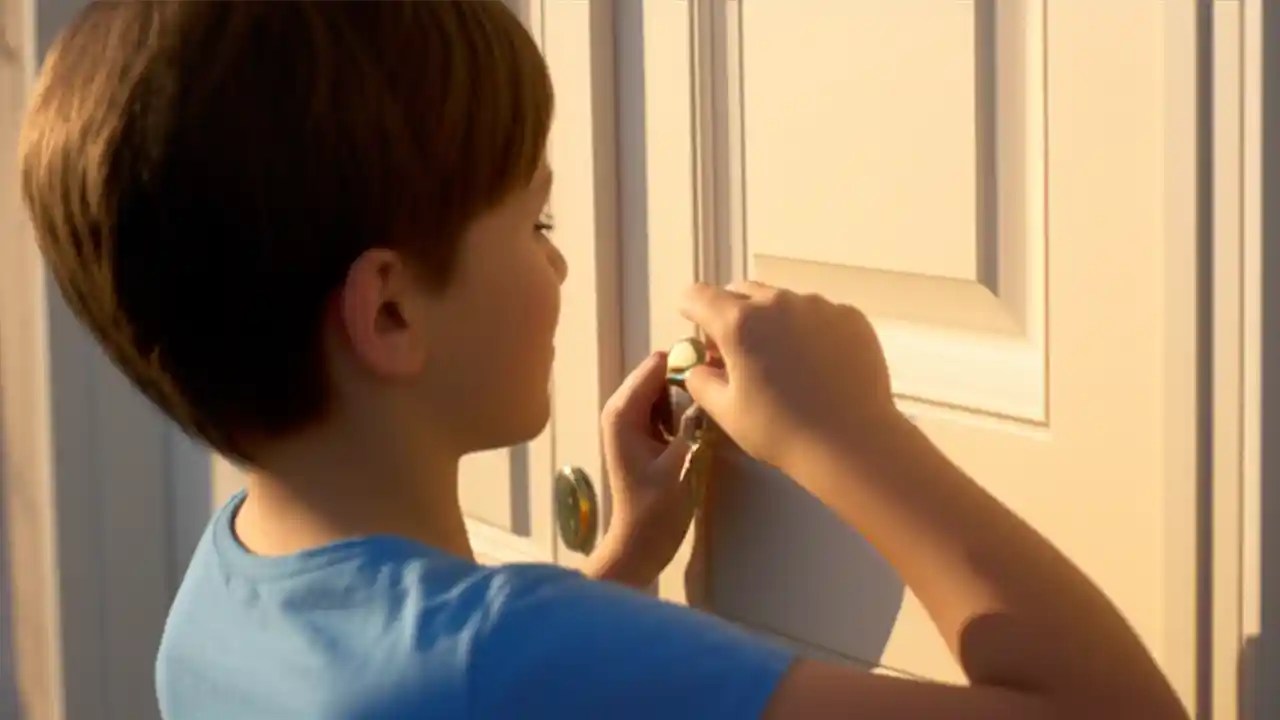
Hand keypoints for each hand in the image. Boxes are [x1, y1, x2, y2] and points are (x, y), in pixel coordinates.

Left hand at [586, 352, 695, 588]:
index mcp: (623, 414)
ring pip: (662, 388)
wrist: (640, 543)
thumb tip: (706, 390)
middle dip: (686, 378)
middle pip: (658, 372)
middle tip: (718, 392)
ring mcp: (629, 420)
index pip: (655, 366)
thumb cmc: (656, 510)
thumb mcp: (678, 465)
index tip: (716, 373)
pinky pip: (663, 405)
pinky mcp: (640, 431)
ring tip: (710, 409)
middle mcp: (620, 409)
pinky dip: (680, 409)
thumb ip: (690, 424)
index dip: (685, 363)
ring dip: (685, 395)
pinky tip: (697, 425)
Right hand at [678, 281, 900, 476]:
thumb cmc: (781, 431)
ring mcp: (818, 305)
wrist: (853, 442)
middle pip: (742, 293)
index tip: (695, 324)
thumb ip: (701, 380)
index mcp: (739, 323)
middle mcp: (777, 302)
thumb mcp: (726, 411)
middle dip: (733, 314)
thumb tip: (698, 365)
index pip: (698, 296)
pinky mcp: (850, 316)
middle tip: (740, 350)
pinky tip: (819, 365)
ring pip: (782, 302)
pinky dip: (809, 330)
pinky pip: (818, 314)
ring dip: (773, 321)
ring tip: (786, 361)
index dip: (691, 309)